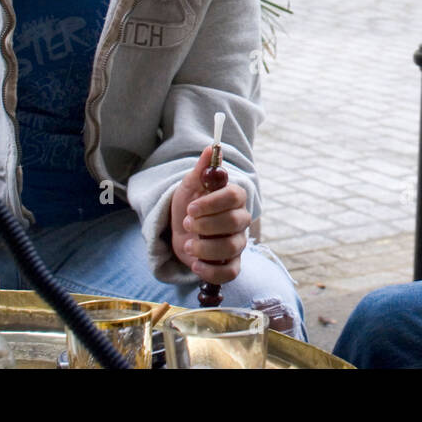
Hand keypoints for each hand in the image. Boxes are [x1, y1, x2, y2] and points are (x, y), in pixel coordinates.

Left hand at [169, 146, 249, 284]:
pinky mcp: (231, 264)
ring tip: (188, 245)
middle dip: (205, 225)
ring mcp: (238, 243)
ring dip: (205, 248)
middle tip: (187, 223)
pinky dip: (211, 271)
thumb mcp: (189, 186)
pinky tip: (195, 263)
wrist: (180, 231)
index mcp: (234, 197)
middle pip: (234, 222)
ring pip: (231, 248)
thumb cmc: (189, 204)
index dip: (211, 203)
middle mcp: (241, 220)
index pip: (234, 197)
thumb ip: (202, 170)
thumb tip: (210, 148)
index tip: (191, 208)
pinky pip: (230, 272)